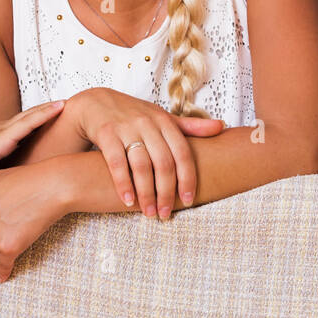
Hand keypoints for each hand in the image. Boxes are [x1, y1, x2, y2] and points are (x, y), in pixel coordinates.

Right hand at [0, 101, 63, 183]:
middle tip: (65, 104)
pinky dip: (46, 113)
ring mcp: (3, 131)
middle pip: (29, 117)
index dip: (36, 119)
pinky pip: (30, 121)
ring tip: (68, 101)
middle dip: (46, 110)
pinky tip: (59, 108)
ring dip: (50, 108)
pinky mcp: (4, 136)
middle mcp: (0, 130)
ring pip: (33, 115)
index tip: (51, 115)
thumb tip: (3, 186)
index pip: (20, 126)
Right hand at [67, 87, 223, 218]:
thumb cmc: (134, 115)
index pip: (183, 153)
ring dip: (146, 193)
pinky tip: (128, 201)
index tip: (189, 201)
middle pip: (164, 163)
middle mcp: (148, 123)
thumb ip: (189, 127)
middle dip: (166, 193)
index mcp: (165, 121)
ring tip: (149, 213)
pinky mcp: (107, 133)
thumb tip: (221, 127)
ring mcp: (127, 127)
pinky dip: (124, 184)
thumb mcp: (161, 117)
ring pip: (142, 165)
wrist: (96, 102)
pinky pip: (117, 163)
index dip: (188, 179)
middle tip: (166, 215)